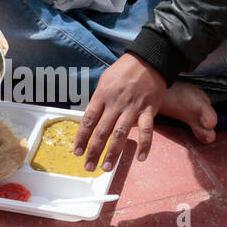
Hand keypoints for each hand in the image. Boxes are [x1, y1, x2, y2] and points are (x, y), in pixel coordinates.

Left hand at [73, 53, 166, 172]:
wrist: (148, 60)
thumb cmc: (124, 70)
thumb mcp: (104, 81)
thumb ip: (99, 101)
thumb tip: (91, 120)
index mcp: (102, 96)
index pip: (88, 120)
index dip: (81, 138)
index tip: (77, 152)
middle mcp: (115, 104)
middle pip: (102, 131)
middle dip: (94, 151)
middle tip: (89, 167)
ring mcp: (133, 108)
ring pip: (121, 134)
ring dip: (113, 153)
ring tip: (106, 167)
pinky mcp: (149, 110)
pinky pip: (147, 130)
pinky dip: (144, 145)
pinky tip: (140, 158)